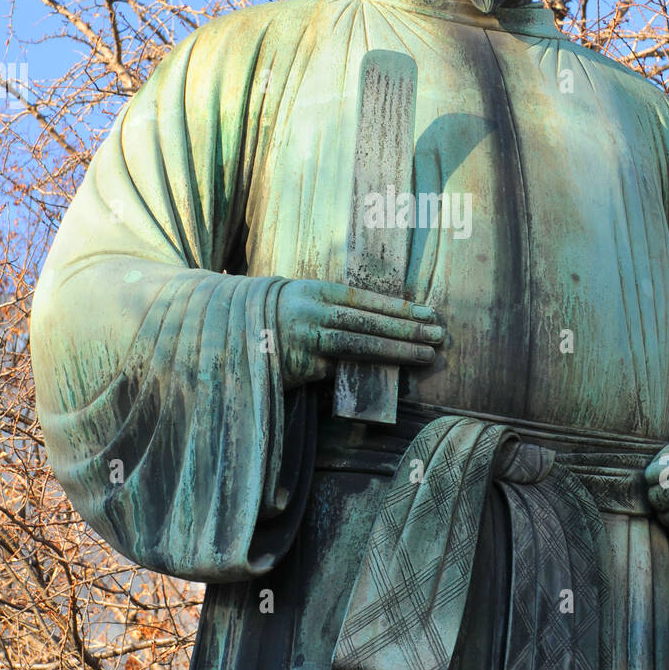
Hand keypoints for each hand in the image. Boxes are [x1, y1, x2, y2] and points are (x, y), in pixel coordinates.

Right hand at [274, 280, 444, 389]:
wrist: (230, 330)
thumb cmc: (280, 314)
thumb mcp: (307, 299)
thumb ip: (339, 308)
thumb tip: (387, 320)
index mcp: (318, 291)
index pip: (368, 300)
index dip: (401, 307)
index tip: (429, 313)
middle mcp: (313, 312)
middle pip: (369, 322)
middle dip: (407, 330)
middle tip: (438, 336)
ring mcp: (305, 341)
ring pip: (358, 347)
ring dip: (395, 352)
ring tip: (424, 355)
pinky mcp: (299, 368)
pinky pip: (337, 373)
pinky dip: (363, 375)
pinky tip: (389, 379)